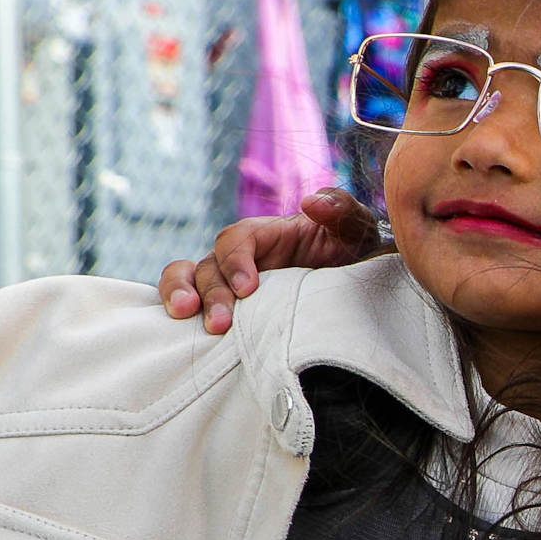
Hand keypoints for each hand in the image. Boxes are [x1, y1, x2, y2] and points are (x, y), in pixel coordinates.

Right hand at [159, 189, 383, 330]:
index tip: (249, 289)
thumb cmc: (353, 251)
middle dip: (210, 294)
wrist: (359, 287)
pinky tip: (185, 336)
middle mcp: (239, 258)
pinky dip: (181, 317)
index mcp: (265, 235)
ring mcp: (229, 284)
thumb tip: (311, 203)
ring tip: (189, 322)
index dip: (235, 261)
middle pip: (208, 267)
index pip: (235, 239)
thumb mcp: (355, 227)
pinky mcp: (230, 310)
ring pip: (188, 282)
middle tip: (220, 324)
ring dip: (181, 298)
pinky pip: (193, 308)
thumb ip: (339, 208)